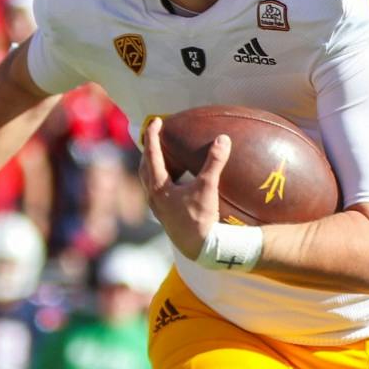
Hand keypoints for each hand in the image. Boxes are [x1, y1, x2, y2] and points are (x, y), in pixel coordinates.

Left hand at [141, 118, 228, 260]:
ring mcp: (158, 206)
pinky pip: (158, 189)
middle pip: (144, 166)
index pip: (152, 154)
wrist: (199, 248)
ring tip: (163, 154)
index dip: (153, 135)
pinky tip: (175, 179)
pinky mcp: (165, 214)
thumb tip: (223, 139)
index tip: (155, 121)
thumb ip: (214, 163)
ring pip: (149, 179)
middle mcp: (153, 196)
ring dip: (153, 164)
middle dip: (149, 149)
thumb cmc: (200, 219)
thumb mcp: (208, 188)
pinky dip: (162, 177)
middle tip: (155, 135)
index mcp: (158, 187)